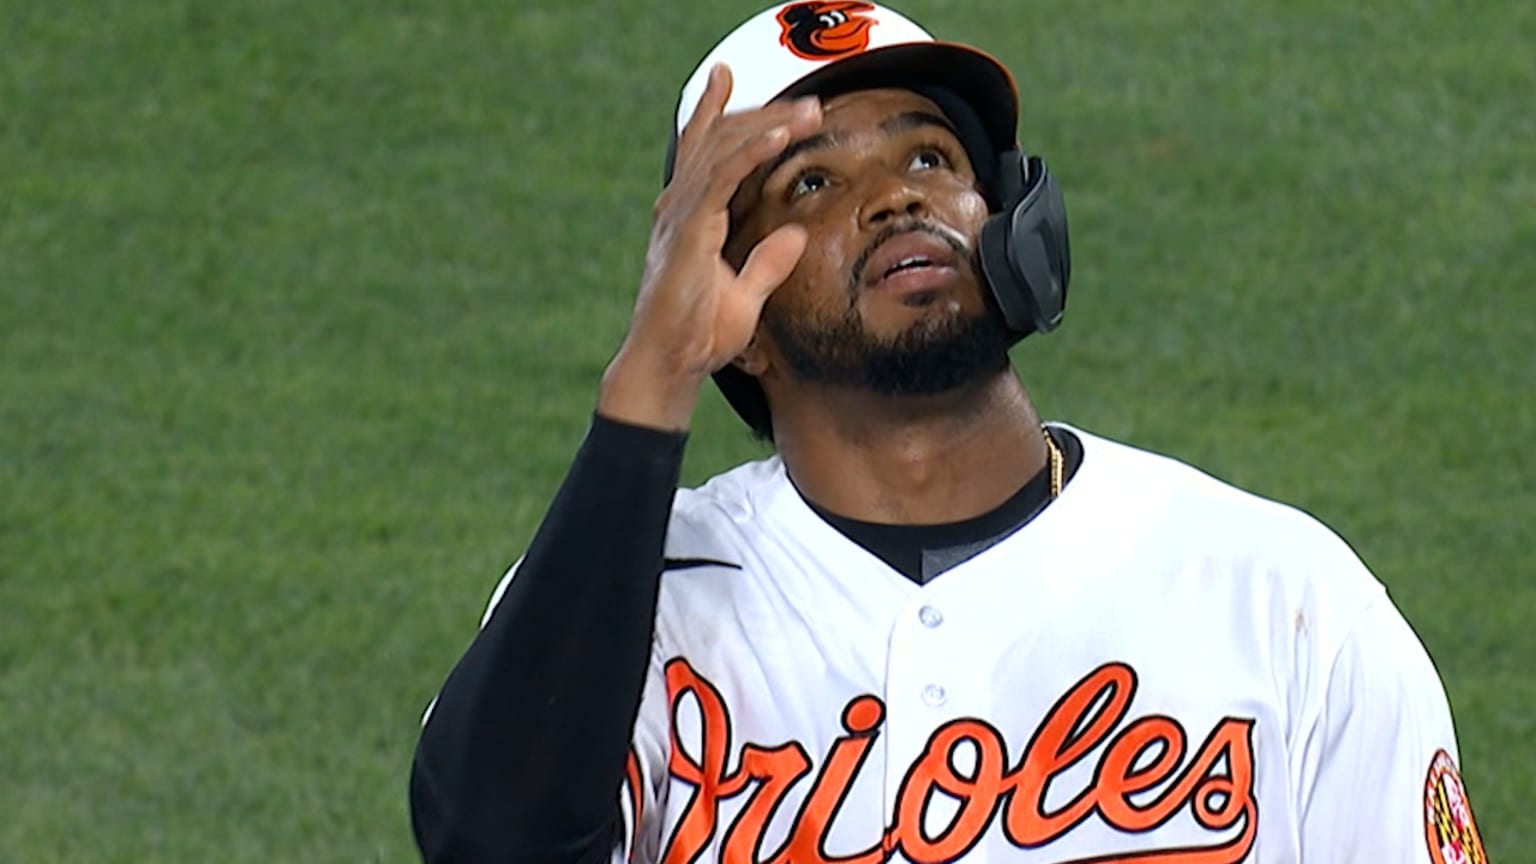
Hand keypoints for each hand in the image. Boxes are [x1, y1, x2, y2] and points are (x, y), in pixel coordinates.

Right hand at [599, 64, 822, 430]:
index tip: (727, 77)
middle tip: (809, 104)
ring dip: (769, 126)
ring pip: (723, 151)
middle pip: (718, 141)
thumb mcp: (745, 296)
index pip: (704, 152)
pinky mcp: (689, 233)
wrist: (668, 365)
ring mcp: (680, 217)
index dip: (715, 112)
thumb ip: (768, 263)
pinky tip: (780, 137)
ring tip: (809, 112)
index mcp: (689, 217)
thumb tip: (795, 234)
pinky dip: (750, 154)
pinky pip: (721, 180)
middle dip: (762, 115)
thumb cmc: (697, 337)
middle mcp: (679, 208)